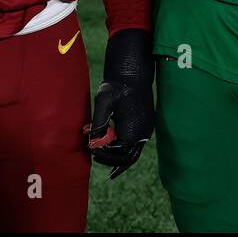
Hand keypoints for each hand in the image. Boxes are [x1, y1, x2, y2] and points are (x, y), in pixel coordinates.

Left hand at [85, 29, 153, 178]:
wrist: (134, 72)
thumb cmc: (117, 86)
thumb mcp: (103, 103)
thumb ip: (98, 124)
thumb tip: (91, 143)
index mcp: (133, 129)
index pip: (118, 152)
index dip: (104, 153)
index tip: (90, 149)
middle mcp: (143, 133)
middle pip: (128, 158)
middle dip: (111, 161)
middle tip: (95, 158)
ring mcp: (147, 130)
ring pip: (134, 153)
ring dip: (120, 159)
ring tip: (107, 164)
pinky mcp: (146, 125)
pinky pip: (137, 145)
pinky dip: (126, 151)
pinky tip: (116, 151)